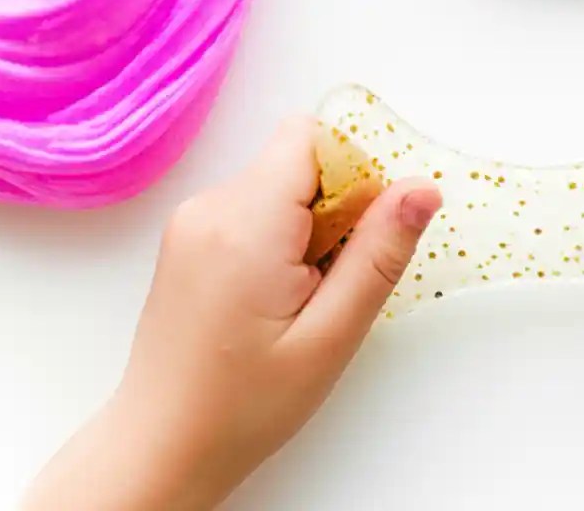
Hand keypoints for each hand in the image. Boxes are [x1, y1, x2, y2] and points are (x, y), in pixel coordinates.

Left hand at [23, 118, 441, 510]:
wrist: (161, 445)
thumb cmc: (244, 404)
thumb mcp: (331, 334)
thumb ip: (379, 253)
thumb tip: (423, 188)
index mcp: (245, 224)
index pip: (312, 139)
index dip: (354, 176)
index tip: (361, 239)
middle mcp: (210, 206)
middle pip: (298, 161)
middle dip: (335, 208)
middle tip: (332, 284)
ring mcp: (192, 220)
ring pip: (279, 186)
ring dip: (309, 228)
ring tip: (301, 301)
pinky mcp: (189, 238)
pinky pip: (254, 209)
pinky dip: (280, 239)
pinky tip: (276, 300)